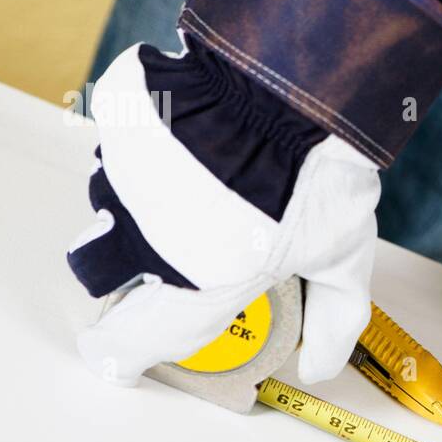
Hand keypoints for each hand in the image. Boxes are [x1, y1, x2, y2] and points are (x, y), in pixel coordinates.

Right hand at [67, 0, 441, 386]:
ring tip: (193, 186)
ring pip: (107, 203)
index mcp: (195, 281)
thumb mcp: (345, 253)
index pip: (133, 338)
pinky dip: (143, 152)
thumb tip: (319, 367)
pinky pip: (117, 146)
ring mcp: (124, 173)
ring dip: (137, 206)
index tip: (115, 355)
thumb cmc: (322, 171)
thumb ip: (334, 318)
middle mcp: (144, 234)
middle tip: (157, 262)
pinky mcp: (118, 122)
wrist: (300, 74)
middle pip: (96, 271)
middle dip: (117, 274)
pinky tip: (189, 141)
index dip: (120, 352)